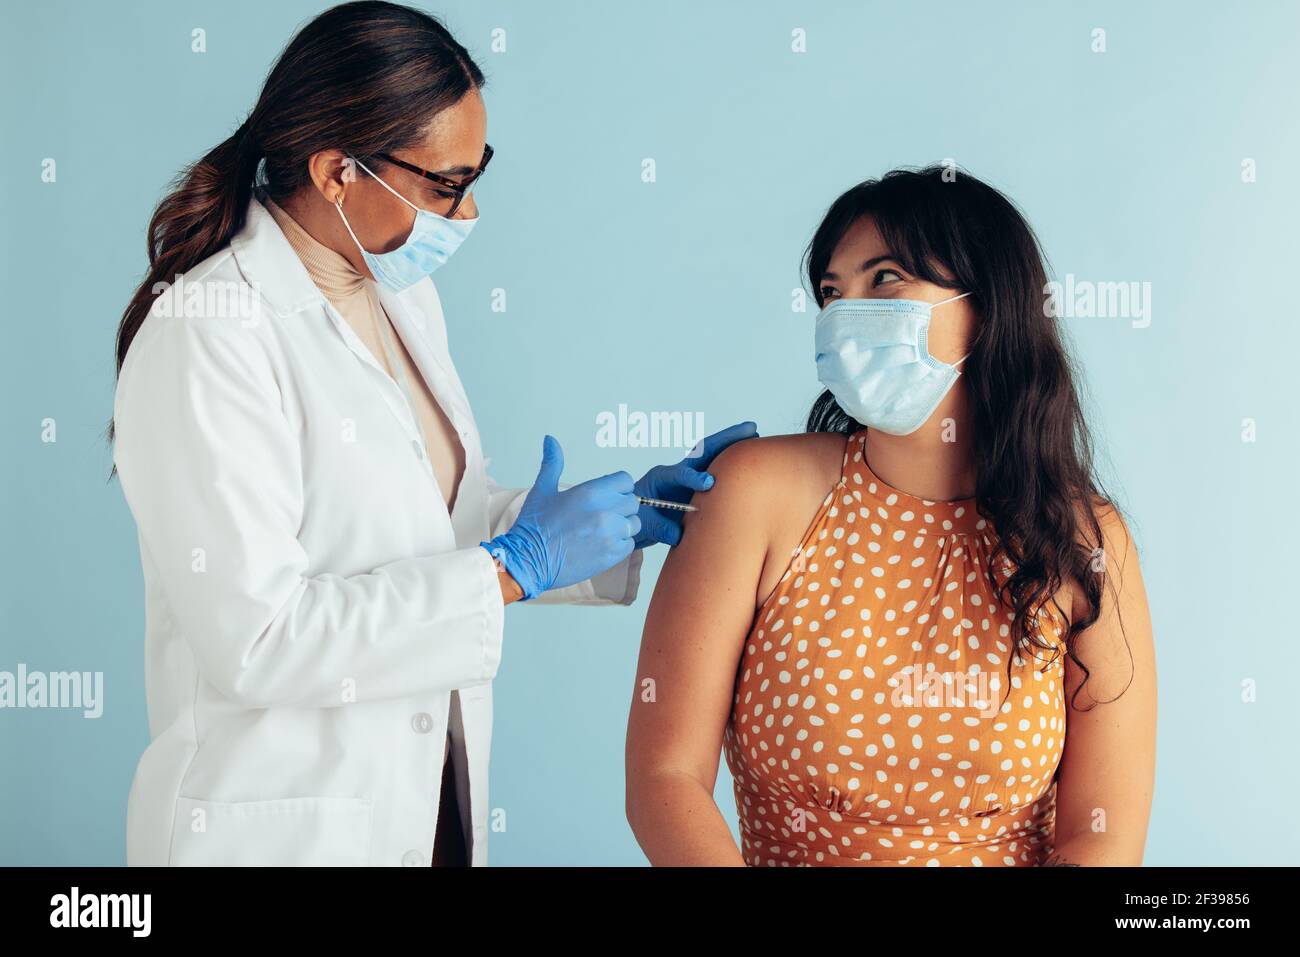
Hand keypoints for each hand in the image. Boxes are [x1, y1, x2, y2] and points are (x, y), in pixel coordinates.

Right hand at [480, 435, 640, 599]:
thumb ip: (553, 463)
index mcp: (591, 492)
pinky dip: (619, 545)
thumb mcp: (542, 490)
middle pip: (633, 501)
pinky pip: (630, 544)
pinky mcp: (613, 555)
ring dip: (623, 526)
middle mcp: (605, 511)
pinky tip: (599, 545)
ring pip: (634, 523)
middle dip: (621, 507)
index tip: (606, 496)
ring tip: (600, 531)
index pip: (626, 480)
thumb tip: (550, 439)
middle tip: (601, 515)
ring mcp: (611, 534)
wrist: (529, 562)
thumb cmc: (534, 527)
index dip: (618, 487)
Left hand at [632, 420, 759, 547]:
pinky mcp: (698, 485)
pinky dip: (731, 459)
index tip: (708, 483)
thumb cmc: (640, 518)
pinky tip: (749, 454)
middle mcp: (677, 471)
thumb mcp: (646, 525)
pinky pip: (716, 468)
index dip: (693, 478)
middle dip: (725, 440)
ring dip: (732, 443)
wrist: (637, 516)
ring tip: (753, 432)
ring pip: (712, 455)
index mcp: (661, 478)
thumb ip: (662, 529)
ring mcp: (689, 475)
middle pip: (702, 451)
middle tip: (749, 429)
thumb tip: (680, 533)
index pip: (679, 474)